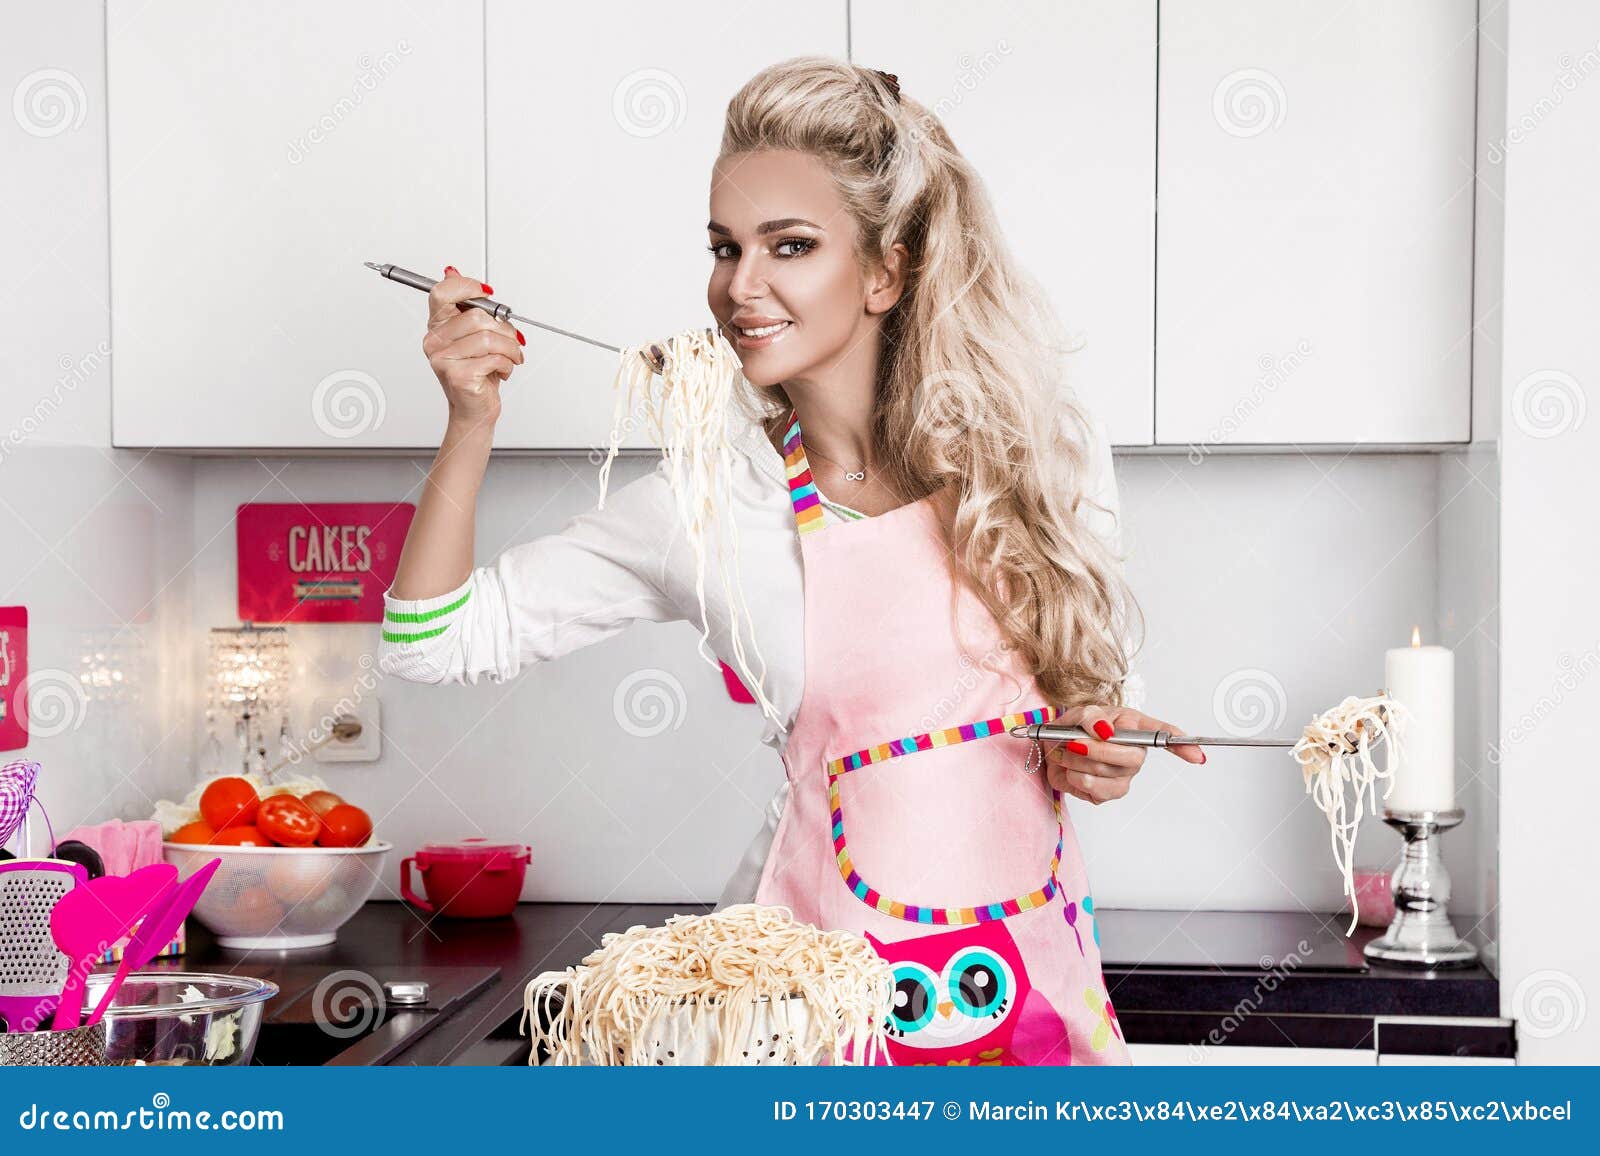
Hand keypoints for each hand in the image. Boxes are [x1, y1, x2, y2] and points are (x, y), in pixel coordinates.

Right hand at [420, 265, 525, 424]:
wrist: (475, 409)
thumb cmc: (477, 372)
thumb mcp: (475, 334)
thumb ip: (467, 305)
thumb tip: (451, 271)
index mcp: (437, 326)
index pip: (442, 293)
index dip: (467, 287)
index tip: (488, 292)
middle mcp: (434, 341)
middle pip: (476, 316)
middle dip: (505, 329)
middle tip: (513, 340)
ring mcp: (443, 360)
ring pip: (489, 338)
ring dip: (510, 348)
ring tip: (512, 357)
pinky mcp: (458, 376)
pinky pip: (494, 358)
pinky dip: (508, 364)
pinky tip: (504, 370)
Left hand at [1043, 705, 1205, 804]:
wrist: (1051, 748)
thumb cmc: (1072, 727)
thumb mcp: (1078, 713)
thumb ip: (1090, 717)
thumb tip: (1104, 730)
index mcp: (1131, 726)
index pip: (1163, 734)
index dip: (1182, 746)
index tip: (1198, 757)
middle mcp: (1133, 752)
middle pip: (1132, 759)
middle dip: (1098, 751)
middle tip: (1073, 741)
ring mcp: (1122, 776)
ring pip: (1108, 776)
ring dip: (1078, 763)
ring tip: (1066, 752)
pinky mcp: (1106, 794)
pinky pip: (1094, 791)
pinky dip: (1074, 778)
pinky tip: (1071, 769)